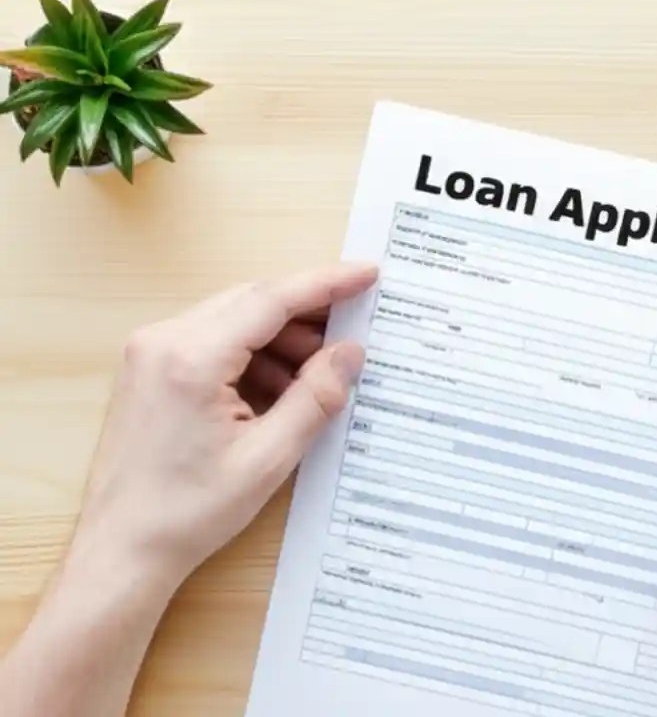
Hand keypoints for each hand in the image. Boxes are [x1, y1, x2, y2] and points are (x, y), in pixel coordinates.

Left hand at [74, 263, 378, 587]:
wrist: (122, 548)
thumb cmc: (188, 512)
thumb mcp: (268, 458)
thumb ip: (316, 397)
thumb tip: (351, 353)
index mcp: (191, 358)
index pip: (272, 300)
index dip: (326, 284)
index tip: (367, 274)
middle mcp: (163, 341)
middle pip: (252, 301)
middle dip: (308, 314)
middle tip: (356, 330)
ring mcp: (150, 353)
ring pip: (234, 320)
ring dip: (281, 339)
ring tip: (319, 377)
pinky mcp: (149, 370)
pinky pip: (213, 342)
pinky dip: (253, 357)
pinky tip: (281, 390)